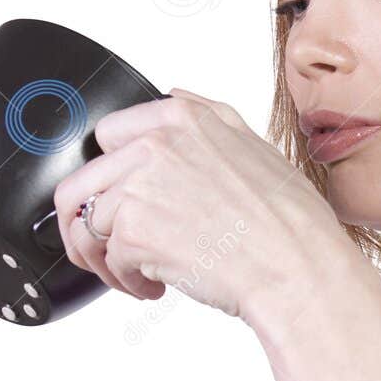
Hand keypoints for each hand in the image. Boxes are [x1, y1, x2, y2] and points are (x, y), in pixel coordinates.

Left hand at [50, 87, 347, 325]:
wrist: (297, 268)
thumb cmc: (289, 221)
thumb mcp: (252, 143)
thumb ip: (206, 116)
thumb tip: (173, 95)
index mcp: (181, 119)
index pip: (109, 135)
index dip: (113, 175)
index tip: (123, 200)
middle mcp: (154, 145)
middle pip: (82, 183)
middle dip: (88, 220)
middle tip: (108, 248)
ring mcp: (139, 187)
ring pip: (87, 225)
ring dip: (109, 257)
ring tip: (141, 273)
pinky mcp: (133, 232)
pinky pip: (109, 261)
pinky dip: (129, 281)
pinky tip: (159, 286)